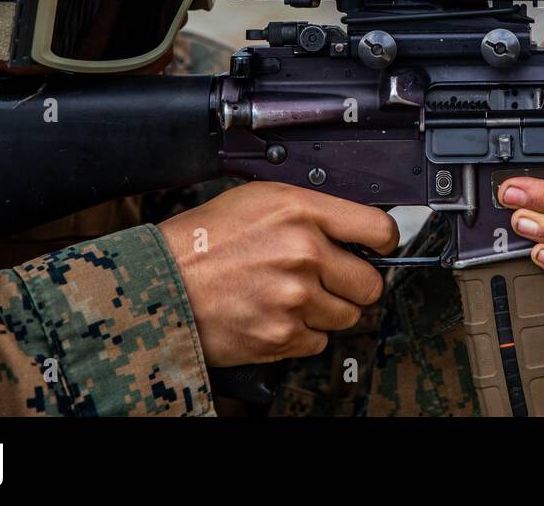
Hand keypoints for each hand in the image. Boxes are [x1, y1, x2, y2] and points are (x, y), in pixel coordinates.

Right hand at [158, 181, 397, 366]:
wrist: (160, 282)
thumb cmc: (203, 241)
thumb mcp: (260, 200)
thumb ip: (311, 211)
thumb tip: (351, 227)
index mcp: (301, 211)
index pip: (378, 229)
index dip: (383, 242)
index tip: (379, 248)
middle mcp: (303, 252)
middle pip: (370, 283)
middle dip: (354, 284)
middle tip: (331, 280)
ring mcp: (295, 297)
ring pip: (347, 316)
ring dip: (327, 311)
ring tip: (293, 297)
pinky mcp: (282, 335)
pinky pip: (318, 342)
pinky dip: (302, 334)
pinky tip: (277, 315)